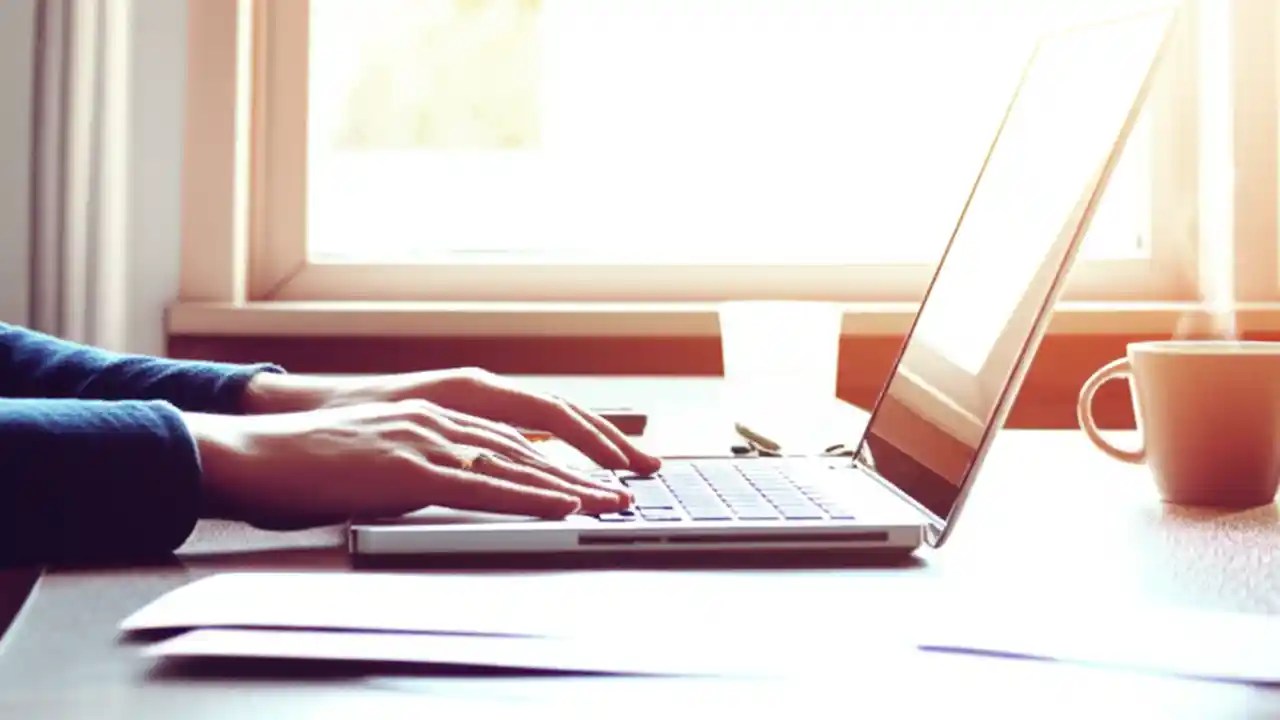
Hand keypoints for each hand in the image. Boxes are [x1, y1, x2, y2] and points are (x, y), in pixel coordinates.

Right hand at [242, 368, 660, 473]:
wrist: (258, 452)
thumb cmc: (319, 457)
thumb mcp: (392, 448)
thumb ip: (437, 457)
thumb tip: (473, 478)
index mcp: (443, 404)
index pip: (528, 421)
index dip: (578, 439)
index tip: (617, 459)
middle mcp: (442, 413)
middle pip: (534, 438)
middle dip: (591, 460)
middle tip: (637, 482)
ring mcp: (425, 437)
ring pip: (516, 460)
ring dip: (571, 483)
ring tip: (614, 501)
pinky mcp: (405, 467)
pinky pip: (478, 484)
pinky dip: (525, 494)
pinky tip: (558, 504)